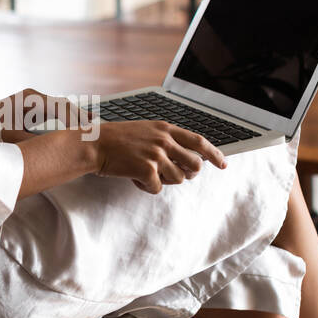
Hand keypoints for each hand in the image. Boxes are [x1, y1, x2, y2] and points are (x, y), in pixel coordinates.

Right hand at [94, 119, 226, 194]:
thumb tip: (187, 159)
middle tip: (176, 175)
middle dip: (189, 174)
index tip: (223, 164)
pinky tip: (134, 178)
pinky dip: (146, 187)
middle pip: (195, 165)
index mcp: (166, 129)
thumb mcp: (146, 131)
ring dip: (164, 181)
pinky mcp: (147, 170)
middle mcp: (164, 140)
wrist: (94, 145)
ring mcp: (156, 155)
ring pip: (178, 179)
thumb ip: (166, 140)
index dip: (214, 154)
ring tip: (146, 173)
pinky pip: (157, 188)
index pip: (199, 142)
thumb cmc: (117, 140)